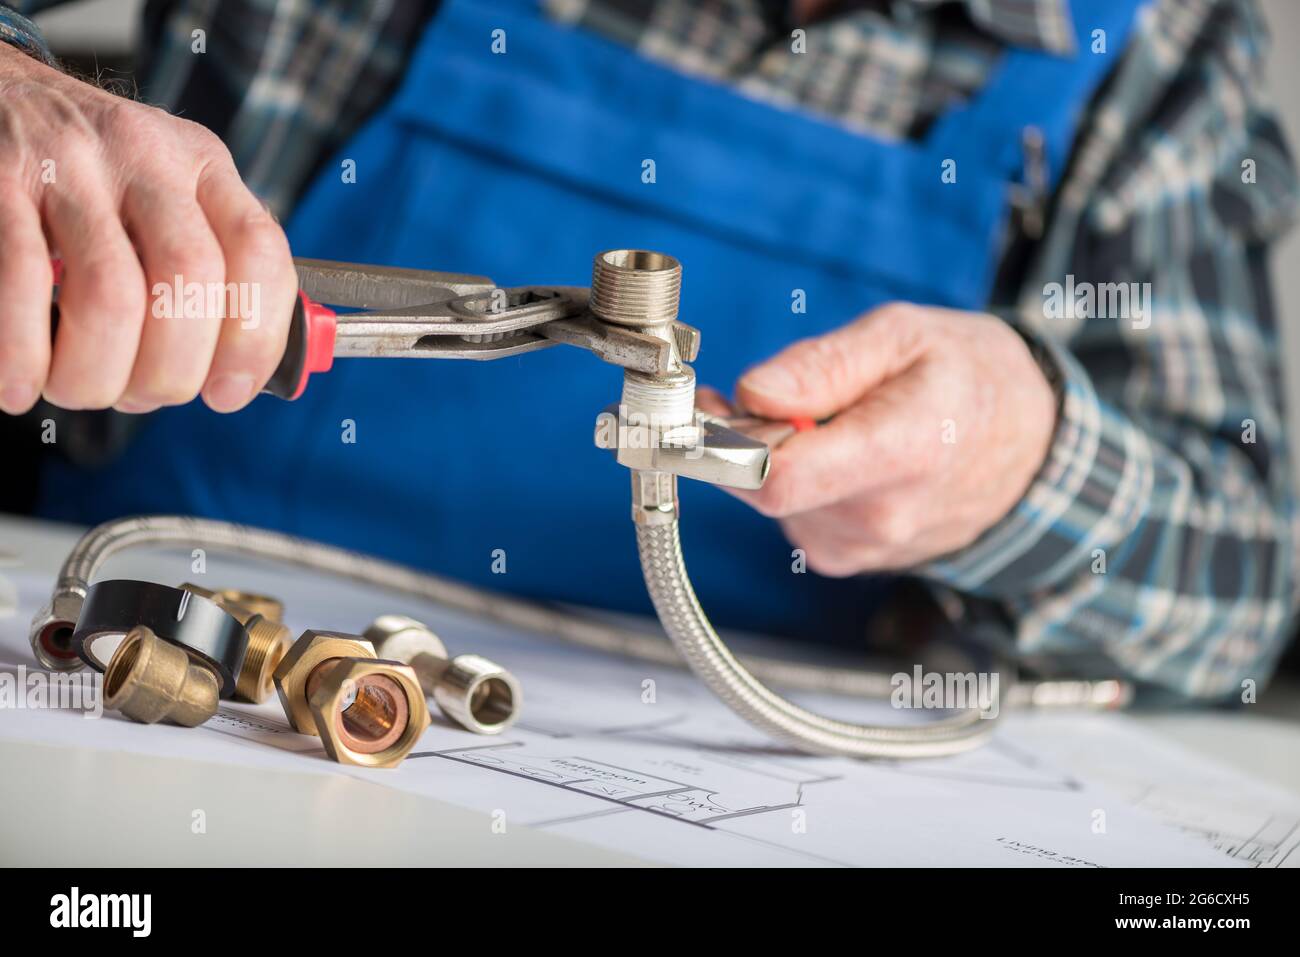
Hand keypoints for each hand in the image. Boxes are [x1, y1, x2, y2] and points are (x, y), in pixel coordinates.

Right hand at [0, 44, 296, 414]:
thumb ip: (207, 268)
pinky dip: (24, 352)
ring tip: (79, 390)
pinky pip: (24, 282)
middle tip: (141, 395)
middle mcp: (145, 156)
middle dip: (170, 369)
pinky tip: (20, 384)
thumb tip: (227, 379)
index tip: (228, 392)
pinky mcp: (0, 180)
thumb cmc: (89, 172)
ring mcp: (69, 165)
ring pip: (112, 294)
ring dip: (98, 372)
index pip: (259, 252)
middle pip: (189, 282)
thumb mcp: (166, 191)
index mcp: (202, 166)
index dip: (254, 338)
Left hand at [699, 303, 1057, 575]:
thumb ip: (823, 365)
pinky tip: (831, 449)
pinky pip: (794, 516)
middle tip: (762, 393)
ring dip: (774, 457)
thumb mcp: (903, 336)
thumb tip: (752, 393)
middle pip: (762, 488)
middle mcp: (880, 517)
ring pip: (773, 502)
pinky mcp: (852, 558)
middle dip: (747, 438)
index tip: (715, 406)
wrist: (1032, 445)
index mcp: (899, 452)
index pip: (775, 476)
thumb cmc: (969, 377)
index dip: (728, 441)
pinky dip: (794, 480)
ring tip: (819, 416)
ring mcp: (864, 547)